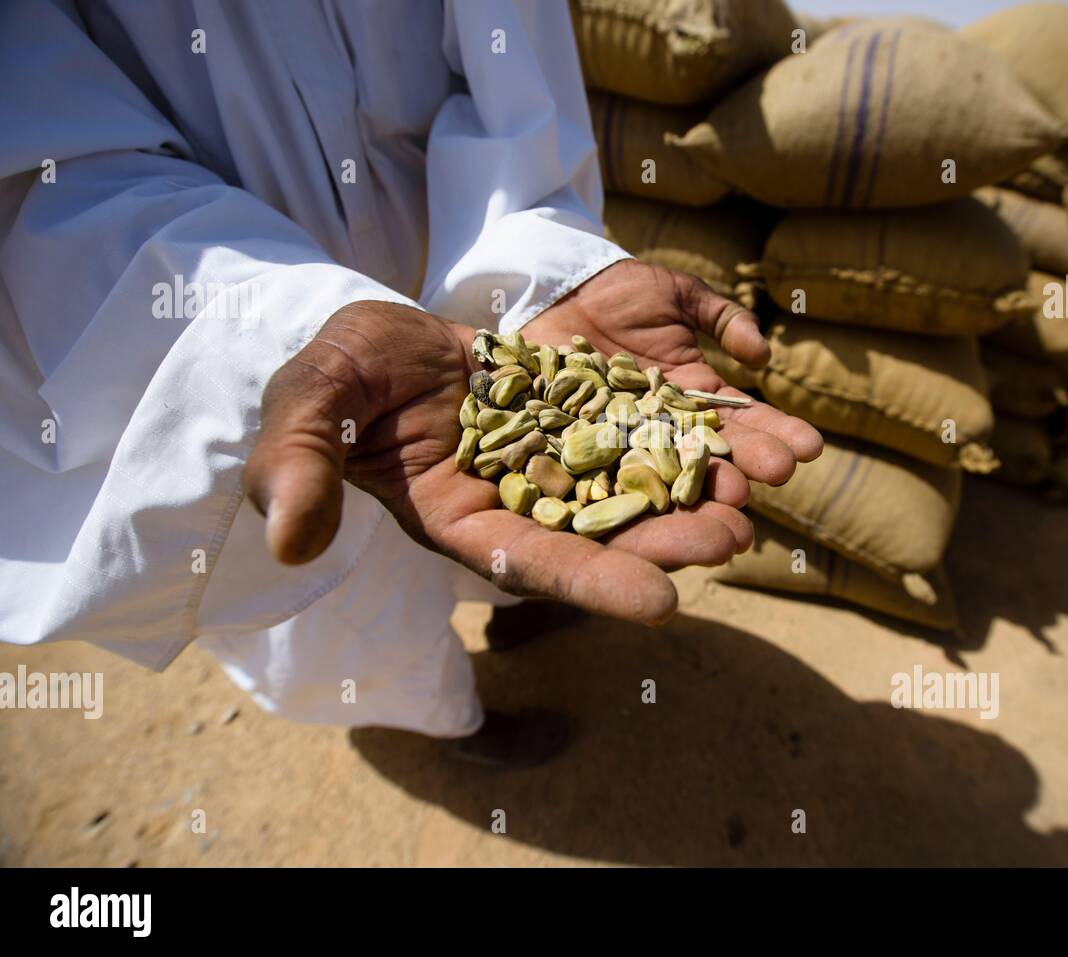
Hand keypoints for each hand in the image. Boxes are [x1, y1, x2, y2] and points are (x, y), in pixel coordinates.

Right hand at [242, 294, 814, 624]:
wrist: (382, 336)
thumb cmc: (340, 372)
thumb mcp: (310, 406)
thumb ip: (300, 467)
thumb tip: (290, 540)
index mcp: (458, 522)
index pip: (527, 565)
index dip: (591, 584)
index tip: (660, 604)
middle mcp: (518, 506)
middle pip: (601, 534)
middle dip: (666, 543)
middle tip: (734, 540)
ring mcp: (555, 464)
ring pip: (633, 485)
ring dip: (693, 494)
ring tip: (758, 495)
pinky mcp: (581, 420)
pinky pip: (641, 429)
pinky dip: (687, 436)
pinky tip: (740, 438)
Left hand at [525, 258, 822, 481]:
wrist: (555, 289)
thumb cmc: (621, 290)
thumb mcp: (679, 294)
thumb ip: (721, 318)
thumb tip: (762, 355)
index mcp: (693, 395)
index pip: (742, 419)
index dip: (776, 432)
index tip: (810, 447)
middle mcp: (663, 425)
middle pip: (712, 452)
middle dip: (748, 464)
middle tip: (780, 474)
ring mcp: (624, 438)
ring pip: (668, 470)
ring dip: (703, 488)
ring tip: (736, 501)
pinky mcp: (582, 443)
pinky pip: (609, 467)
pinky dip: (634, 488)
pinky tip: (661, 508)